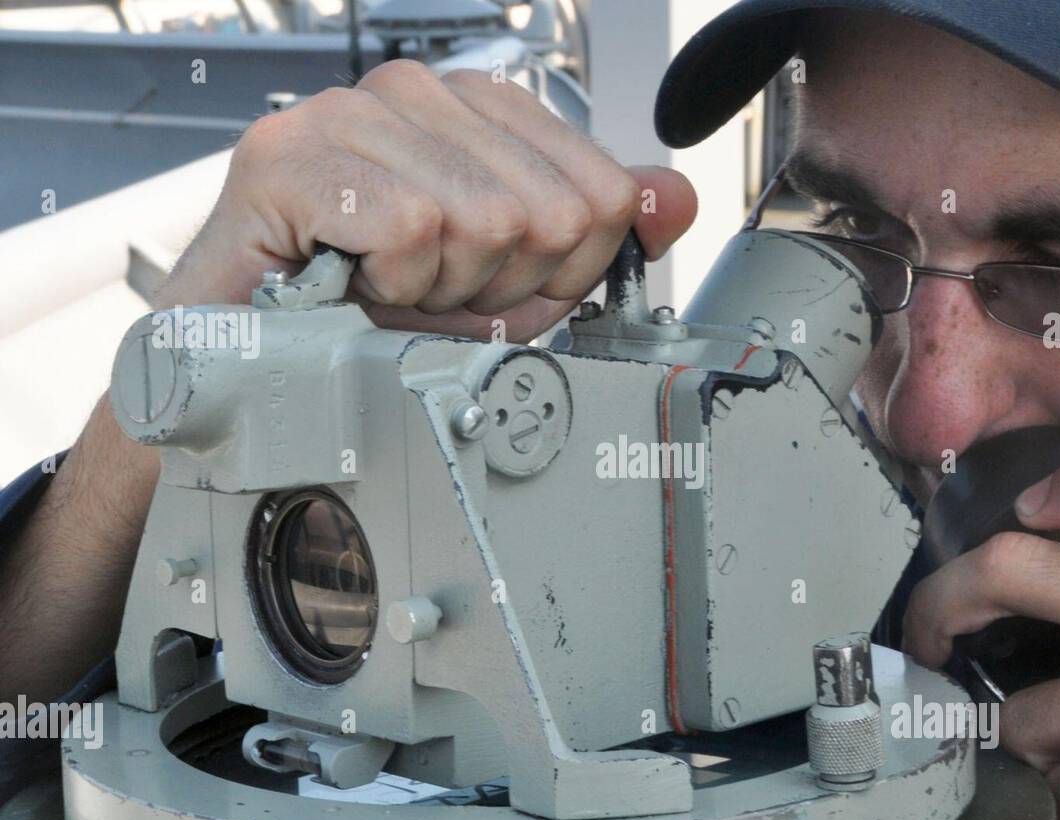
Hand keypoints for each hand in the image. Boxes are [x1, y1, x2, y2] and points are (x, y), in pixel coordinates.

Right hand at [156, 60, 696, 341]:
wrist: (251, 350)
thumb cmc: (367, 311)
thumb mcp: (508, 280)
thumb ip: (595, 234)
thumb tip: (675, 198)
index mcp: (475, 113)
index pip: (601, 190)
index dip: (565, 270)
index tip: (502, 286)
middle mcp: (416, 95)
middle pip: (551, 212)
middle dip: (503, 287)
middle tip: (436, 295)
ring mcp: (349, 115)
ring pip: (484, 219)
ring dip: (442, 290)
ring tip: (390, 290)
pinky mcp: (291, 156)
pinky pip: (412, 229)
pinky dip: (392, 285)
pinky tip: (354, 281)